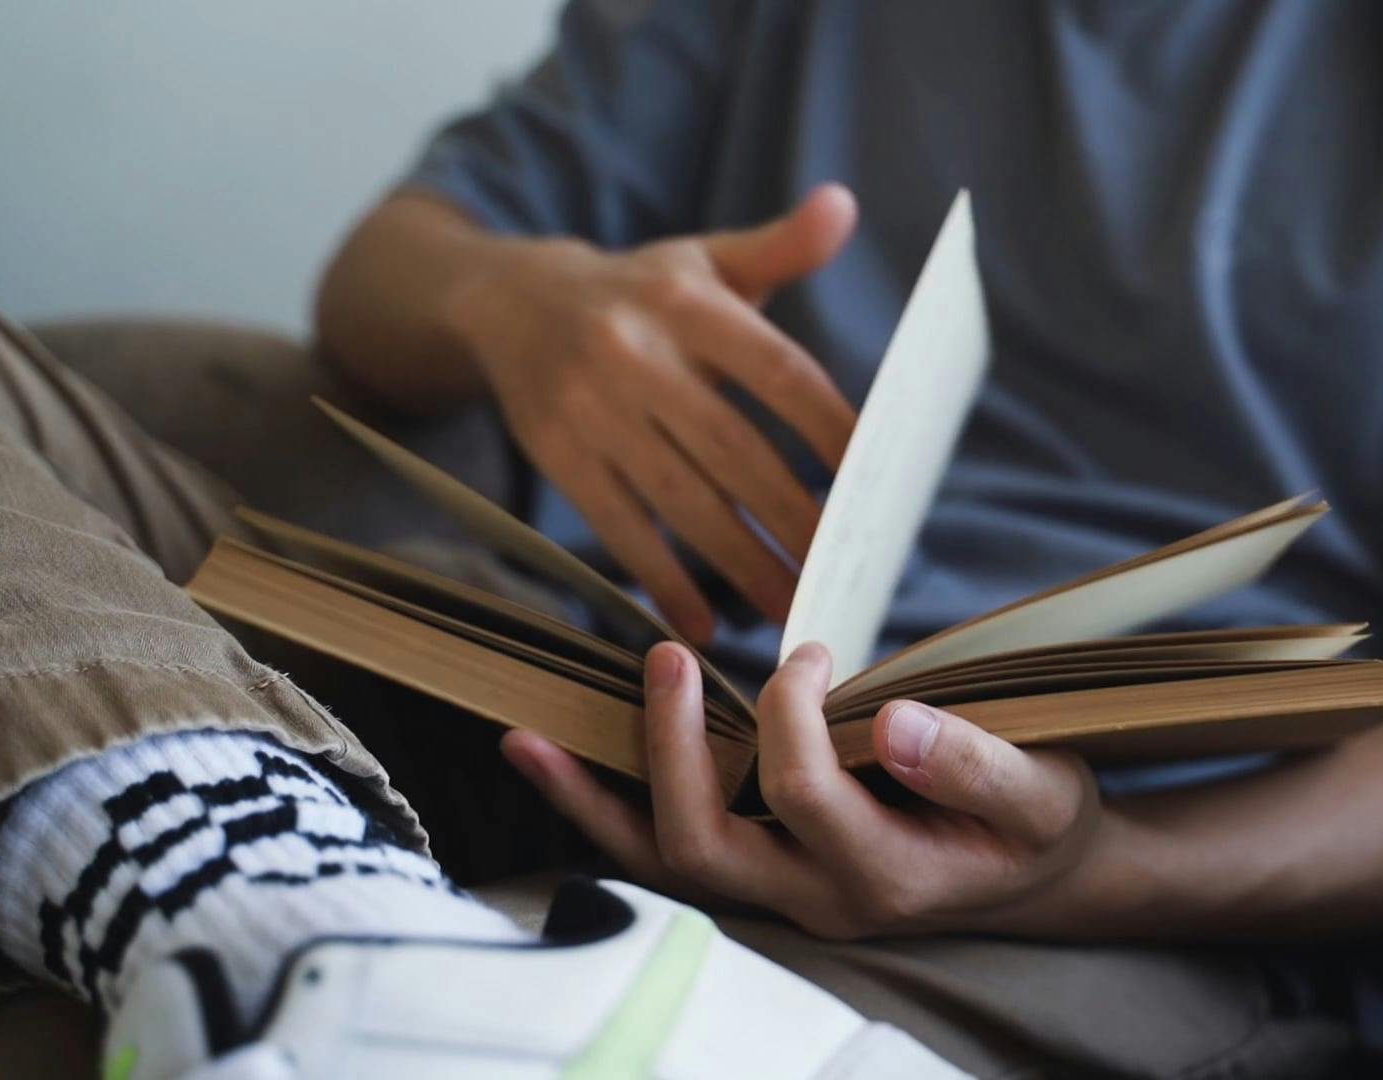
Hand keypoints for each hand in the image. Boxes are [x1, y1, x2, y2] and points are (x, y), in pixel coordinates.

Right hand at [443, 186, 860, 642]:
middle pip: (733, 450)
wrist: (508, 299)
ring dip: (741, 561)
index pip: (778, 372)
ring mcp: (592, 409)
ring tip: (793, 609)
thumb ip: (780, 246)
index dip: (829, 427)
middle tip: (847, 571)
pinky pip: (619, 527)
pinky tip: (704, 622)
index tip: (874, 481)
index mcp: (686, 303)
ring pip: (681, 500)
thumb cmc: (638, 289)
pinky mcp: (557, 456)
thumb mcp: (703, 259)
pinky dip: (663, 579)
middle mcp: (636, 354)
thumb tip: (842, 205)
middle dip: (794, 517)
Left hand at [503, 642, 1112, 939]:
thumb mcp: (1042, 792)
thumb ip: (975, 763)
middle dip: (670, 748)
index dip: (793, 710)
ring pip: (663, 865)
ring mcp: (781, 897)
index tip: (811, 651)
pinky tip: (556, 761)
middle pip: (704, 845)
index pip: (804, 792)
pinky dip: (604, 810)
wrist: (1034, 876)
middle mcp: (818, 903)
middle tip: (667, 656)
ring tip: (526, 738)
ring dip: (592, 801)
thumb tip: (895, 721)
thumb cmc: (1036, 825)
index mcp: (885, 877)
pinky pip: (666, 853)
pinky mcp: (761, 873)